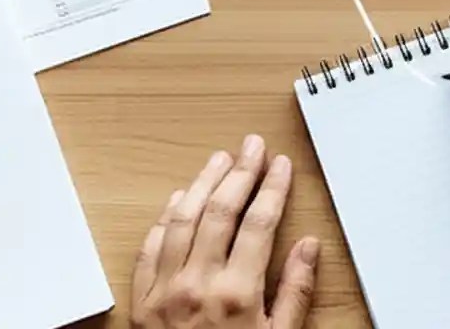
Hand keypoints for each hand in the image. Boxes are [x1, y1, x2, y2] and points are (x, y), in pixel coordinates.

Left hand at [131, 136, 319, 328]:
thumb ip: (296, 294)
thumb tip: (308, 248)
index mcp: (237, 295)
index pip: (259, 223)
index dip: (272, 188)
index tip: (280, 166)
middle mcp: (198, 285)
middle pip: (220, 211)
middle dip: (240, 173)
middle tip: (251, 146)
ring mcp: (164, 292)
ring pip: (182, 221)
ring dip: (202, 184)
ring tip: (218, 160)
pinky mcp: (141, 303)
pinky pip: (150, 249)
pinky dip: (165, 220)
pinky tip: (178, 200)